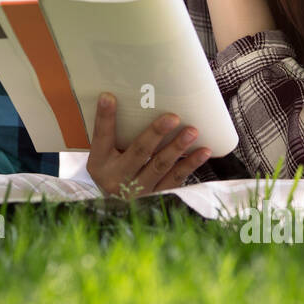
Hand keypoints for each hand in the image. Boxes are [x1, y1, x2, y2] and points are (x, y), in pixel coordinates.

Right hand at [85, 93, 210, 197]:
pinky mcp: (156, 196)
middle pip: (138, 153)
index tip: (109, 97)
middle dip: (156, 134)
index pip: (101, 137)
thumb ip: (113, 133)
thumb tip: (126, 100)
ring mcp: (138, 191)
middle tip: (173, 118)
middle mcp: (117, 178)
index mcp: (100, 163)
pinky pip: (176, 180)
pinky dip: (190, 164)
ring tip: (192, 132)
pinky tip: (203, 151)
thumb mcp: (104, 154)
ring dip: (177, 148)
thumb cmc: (112, 169)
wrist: (115, 206)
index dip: (105, 118)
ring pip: (160, 166)